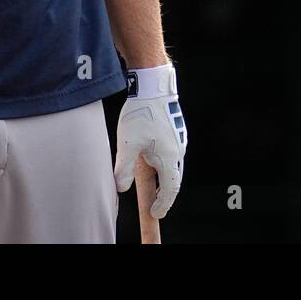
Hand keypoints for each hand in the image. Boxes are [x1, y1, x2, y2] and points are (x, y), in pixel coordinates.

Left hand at [114, 62, 186, 218]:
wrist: (154, 87)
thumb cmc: (141, 113)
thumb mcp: (128, 143)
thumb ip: (125, 168)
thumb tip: (120, 187)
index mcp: (168, 158)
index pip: (170, 189)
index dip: (163, 203)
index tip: (156, 212)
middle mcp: (178, 151)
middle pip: (174, 179)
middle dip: (165, 193)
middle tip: (156, 203)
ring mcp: (179, 140)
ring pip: (174, 166)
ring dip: (165, 178)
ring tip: (154, 185)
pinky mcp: (176, 131)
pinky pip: (173, 154)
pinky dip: (165, 164)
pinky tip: (154, 159)